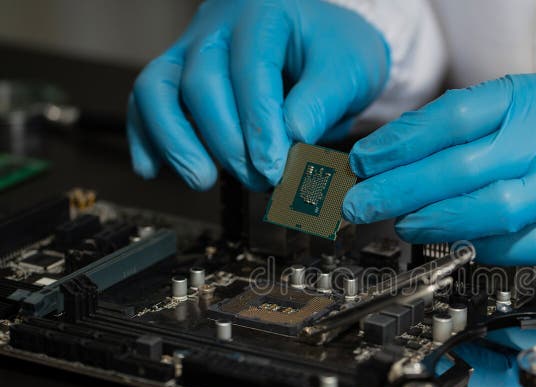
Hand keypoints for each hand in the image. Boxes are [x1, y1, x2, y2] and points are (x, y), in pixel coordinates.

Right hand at [127, 0, 388, 190]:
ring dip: (175, 141)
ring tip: (202, 180)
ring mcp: (189, 50)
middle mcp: (218, 26)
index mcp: (264, 14)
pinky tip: (153, 169)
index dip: (258, 123)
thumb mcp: (348, 71)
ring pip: (157, 88)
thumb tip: (294, 134)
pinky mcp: (175, 77)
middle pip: (200, 81)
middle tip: (256, 179)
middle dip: (225, 141)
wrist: (325, 52)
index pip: (250, 67)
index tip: (272, 166)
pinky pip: (146, 104)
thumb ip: (323, 100)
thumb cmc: (336, 57)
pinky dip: (146, 138)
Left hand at [343, 74, 535, 265]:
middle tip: (365, 203)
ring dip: (438, 222)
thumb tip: (382, 155)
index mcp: (530, 100)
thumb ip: (449, 125)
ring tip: (403, 223)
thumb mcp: (505, 109)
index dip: (402, 144)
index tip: (365, 162)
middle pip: (465, 167)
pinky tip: (453, 242)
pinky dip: (481, 247)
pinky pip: (522, 247)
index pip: (455, 119)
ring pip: (494, 210)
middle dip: (403, 190)